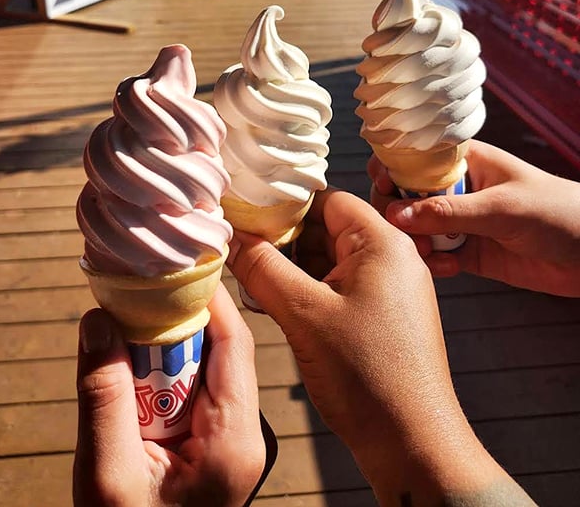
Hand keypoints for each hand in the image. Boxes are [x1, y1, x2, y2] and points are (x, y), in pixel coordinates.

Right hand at [73, 283, 267, 506]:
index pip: (234, 344)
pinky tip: (134, 363)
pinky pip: (194, 393)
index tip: (174, 266)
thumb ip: (102, 396)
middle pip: (220, 350)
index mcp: (235, 438)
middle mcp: (245, 433)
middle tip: (138, 288)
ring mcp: (231, 441)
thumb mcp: (108, 474)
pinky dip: (165, 373)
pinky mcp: (214, 447)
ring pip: (205, 369)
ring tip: (130, 317)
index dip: (205, 299)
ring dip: (167, 345)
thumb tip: (97, 320)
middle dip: (177, 319)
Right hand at [228, 188, 520, 504]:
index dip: (285, 205)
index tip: (246, 215)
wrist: (413, 443)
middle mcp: (392, 257)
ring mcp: (390, 288)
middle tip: (241, 252)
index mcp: (383, 243)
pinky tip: (274, 304)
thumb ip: (263, 269)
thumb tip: (230, 236)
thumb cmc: (366, 375)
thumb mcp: (304, 315)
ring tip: (251, 281)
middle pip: (326, 229)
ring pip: (329, 260)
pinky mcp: (384, 315)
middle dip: (283, 241)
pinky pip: (339, 287)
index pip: (327, 200)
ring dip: (291, 269)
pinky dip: (307, 292)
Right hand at [370, 140, 579, 296]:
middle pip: (407, 195)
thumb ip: (449, 212)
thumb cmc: (559, 213)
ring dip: (413, 241)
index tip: (382, 186)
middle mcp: (458, 189)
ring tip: (425, 252)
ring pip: (417, 228)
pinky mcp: (471, 253)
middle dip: (397, 212)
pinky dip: (432, 263)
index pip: (414, 157)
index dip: (391, 168)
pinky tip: (447, 268)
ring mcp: (463, 222)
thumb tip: (397, 214)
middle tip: (402, 230)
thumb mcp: (502, 208)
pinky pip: (436, 256)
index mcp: (465, 161)